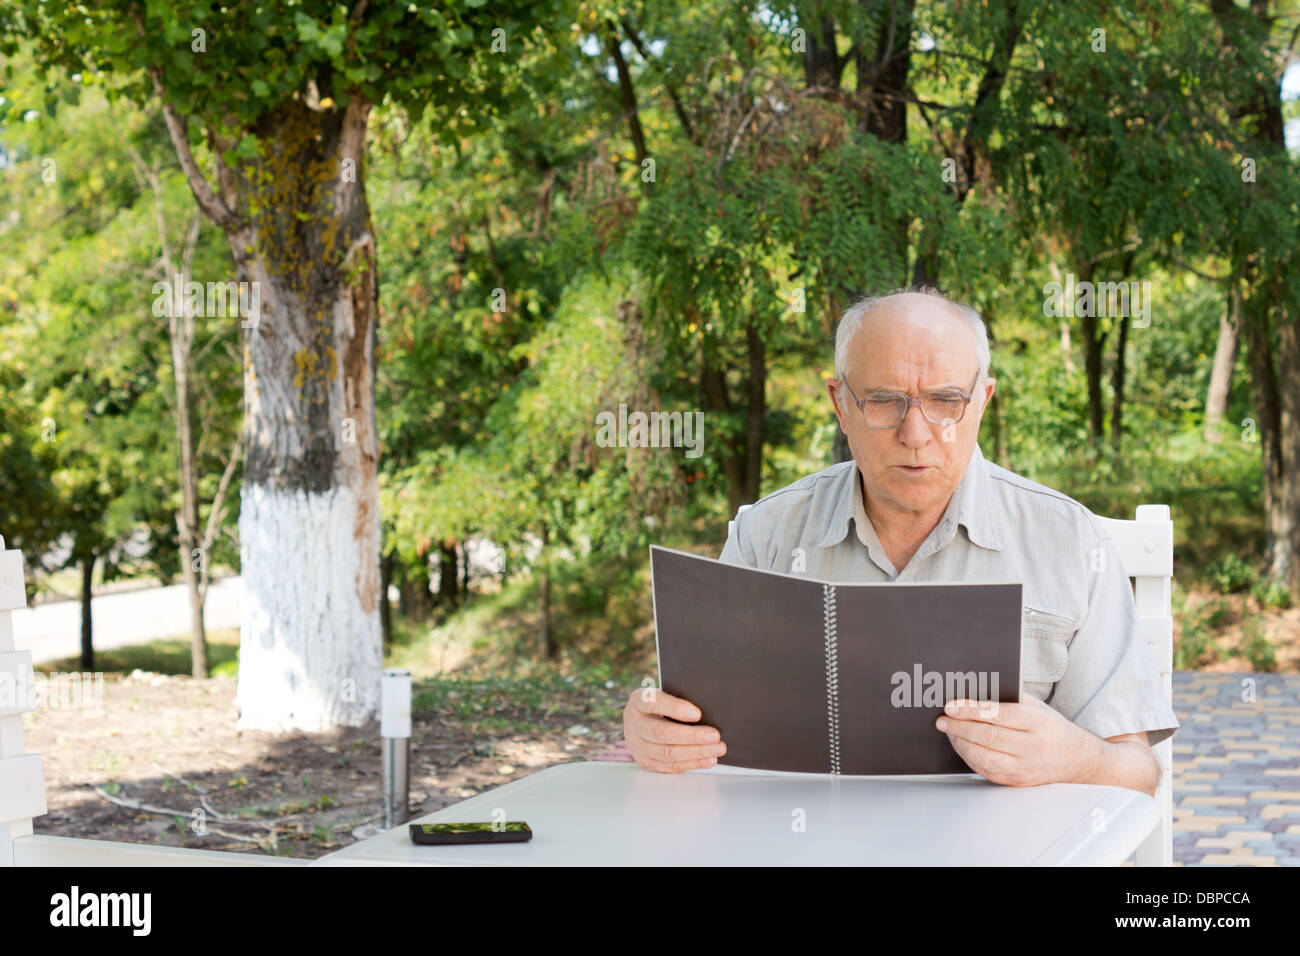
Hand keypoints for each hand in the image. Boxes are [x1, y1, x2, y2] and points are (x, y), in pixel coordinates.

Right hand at [623, 686, 726, 772]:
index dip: (676, 708)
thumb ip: (680, 699)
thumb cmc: (659, 705)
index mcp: (638, 701)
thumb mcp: (665, 694)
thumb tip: (709, 710)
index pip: (653, 702)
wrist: (639, 720)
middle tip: (714, 735)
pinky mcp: (645, 761)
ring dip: (695, 753)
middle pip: (662, 733)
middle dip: (692, 736)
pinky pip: (670, 766)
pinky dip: (692, 763)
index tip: (697, 713)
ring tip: (716, 749)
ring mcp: (637, 745)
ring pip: (667, 753)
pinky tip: (707, 759)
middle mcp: (634, 723)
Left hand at [935, 694, 1101, 786]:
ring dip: (961, 744)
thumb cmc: (1051, 727)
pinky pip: (987, 771)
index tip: (951, 706)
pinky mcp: (1018, 781)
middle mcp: (1033, 747)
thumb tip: (973, 692)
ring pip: (985, 758)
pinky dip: (970, 759)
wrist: (1076, 758)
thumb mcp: (1036, 706)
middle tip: (943, 720)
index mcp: (1038, 722)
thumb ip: (1008, 699)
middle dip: (960, 727)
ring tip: (950, 731)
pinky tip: (962, 747)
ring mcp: (1026, 768)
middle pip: (988, 737)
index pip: (998, 715)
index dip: (971, 710)